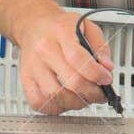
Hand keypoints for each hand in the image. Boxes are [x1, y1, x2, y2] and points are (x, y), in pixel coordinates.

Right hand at [13, 0, 113, 114]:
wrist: (34, 25)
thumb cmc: (60, 27)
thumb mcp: (86, 26)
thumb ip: (100, 47)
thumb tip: (107, 68)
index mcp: (61, 32)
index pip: (78, 58)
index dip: (96, 74)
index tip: (106, 79)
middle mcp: (44, 50)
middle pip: (70, 81)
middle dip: (91, 93)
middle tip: (100, 94)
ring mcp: (33, 67)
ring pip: (55, 96)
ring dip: (76, 103)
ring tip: (85, 97)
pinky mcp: (26, 80)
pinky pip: (39, 103)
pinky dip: (56, 108)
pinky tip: (66, 100)